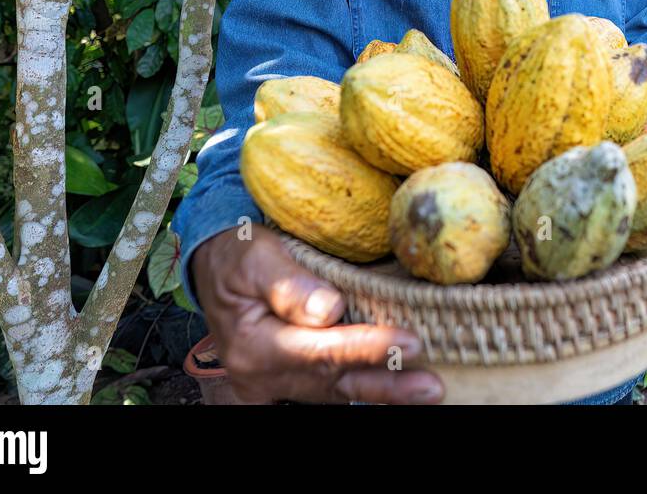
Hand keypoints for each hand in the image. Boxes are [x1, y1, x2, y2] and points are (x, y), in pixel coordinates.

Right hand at [192, 225, 444, 403]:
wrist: (214, 268)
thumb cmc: (238, 255)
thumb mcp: (255, 256)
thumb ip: (289, 284)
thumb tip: (329, 309)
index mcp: (255, 344)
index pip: (320, 350)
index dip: (367, 348)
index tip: (410, 342)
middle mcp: (263, 374)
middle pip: (333, 380)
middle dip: (386, 383)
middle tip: (432, 386)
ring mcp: (274, 384)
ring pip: (336, 391)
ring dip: (383, 391)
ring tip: (428, 390)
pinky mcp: (287, 381)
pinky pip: (329, 390)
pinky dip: (365, 387)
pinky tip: (397, 385)